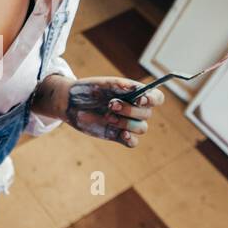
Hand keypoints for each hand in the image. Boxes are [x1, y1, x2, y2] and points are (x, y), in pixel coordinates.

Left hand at [41, 75, 166, 146]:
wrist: (70, 102)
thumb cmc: (89, 90)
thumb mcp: (104, 84)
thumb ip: (122, 86)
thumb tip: (138, 90)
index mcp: (135, 94)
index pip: (156, 98)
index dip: (152, 99)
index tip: (139, 99)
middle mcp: (134, 109)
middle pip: (147, 114)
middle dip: (130, 110)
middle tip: (111, 104)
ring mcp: (126, 123)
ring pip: (141, 128)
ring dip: (126, 123)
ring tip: (107, 116)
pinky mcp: (117, 136)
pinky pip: (133, 142)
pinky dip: (130, 139)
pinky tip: (122, 135)